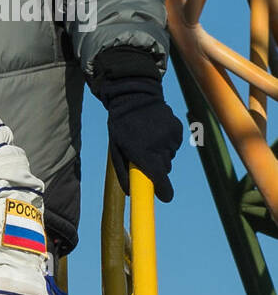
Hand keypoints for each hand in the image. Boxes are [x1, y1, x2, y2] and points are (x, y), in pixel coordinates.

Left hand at [92, 53, 181, 203]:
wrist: (135, 97)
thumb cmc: (121, 127)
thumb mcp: (116, 151)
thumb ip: (124, 173)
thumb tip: (132, 193)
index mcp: (143, 154)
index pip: (159, 178)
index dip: (163, 190)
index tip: (166, 197)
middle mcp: (160, 147)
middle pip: (164, 169)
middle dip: (157, 168)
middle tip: (145, 157)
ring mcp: (170, 137)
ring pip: (170, 157)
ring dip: (161, 154)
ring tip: (148, 140)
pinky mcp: (177, 129)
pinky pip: (174, 145)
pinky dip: (167, 143)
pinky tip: (156, 132)